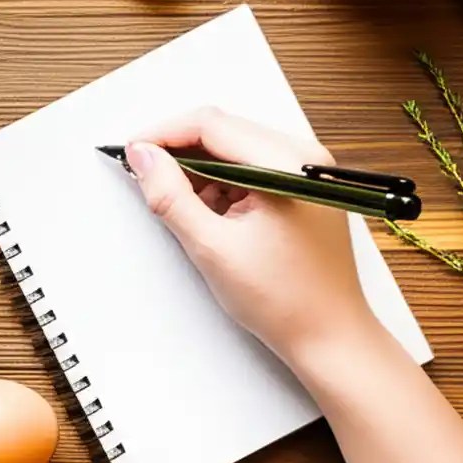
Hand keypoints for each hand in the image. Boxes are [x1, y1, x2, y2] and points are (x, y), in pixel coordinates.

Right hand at [125, 106, 382, 364]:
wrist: (330, 337)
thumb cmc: (285, 301)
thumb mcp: (212, 247)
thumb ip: (170, 196)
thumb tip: (142, 156)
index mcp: (287, 164)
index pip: (211, 124)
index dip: (164, 134)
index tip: (132, 152)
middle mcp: (302, 157)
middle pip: (223, 132)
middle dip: (180, 154)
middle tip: (147, 180)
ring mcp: (305, 171)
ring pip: (233, 151)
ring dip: (201, 174)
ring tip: (190, 216)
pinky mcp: (301, 187)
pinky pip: (250, 169)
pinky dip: (223, 187)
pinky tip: (215, 220)